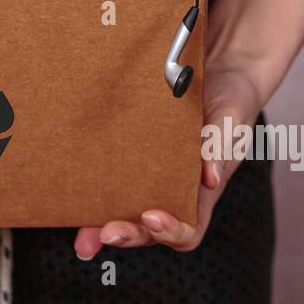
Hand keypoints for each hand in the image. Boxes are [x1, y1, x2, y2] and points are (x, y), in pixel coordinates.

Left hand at [74, 63, 265, 258]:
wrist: (219, 68)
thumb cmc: (230, 101)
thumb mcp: (230, 121)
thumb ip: (221, 145)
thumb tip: (211, 177)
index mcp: (202, 190)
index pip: (188, 228)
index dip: (170, 231)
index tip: (152, 217)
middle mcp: (173, 189)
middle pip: (148, 229)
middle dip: (127, 235)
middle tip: (104, 234)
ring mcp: (149, 173)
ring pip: (123, 209)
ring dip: (99, 224)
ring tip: (81, 234)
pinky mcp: (130, 154)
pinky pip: (110, 177)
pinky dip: (91, 189)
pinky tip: (72, 189)